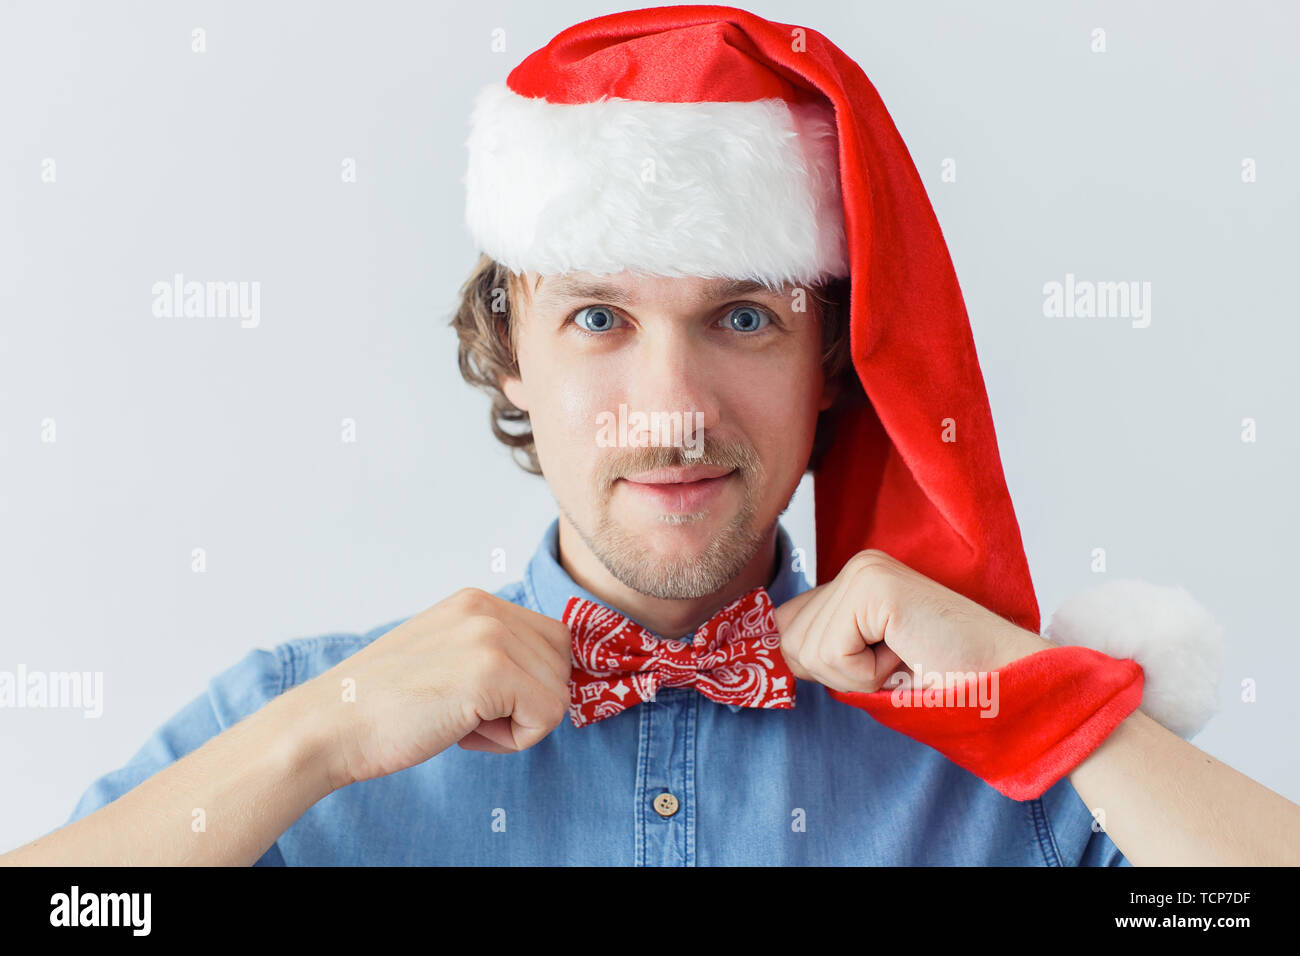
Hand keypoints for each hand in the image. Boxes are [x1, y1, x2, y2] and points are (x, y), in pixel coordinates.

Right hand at [293, 588, 573, 790]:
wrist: (329, 726)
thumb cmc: (382, 707)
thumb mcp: (444, 656)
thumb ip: (491, 652)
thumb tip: (548, 678)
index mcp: (476, 602)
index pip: (552, 640)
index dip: (527, 683)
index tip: (478, 700)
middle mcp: (488, 609)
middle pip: (562, 664)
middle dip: (527, 702)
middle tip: (469, 716)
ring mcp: (491, 636)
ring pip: (558, 693)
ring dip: (518, 723)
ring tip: (461, 721)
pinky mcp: (492, 672)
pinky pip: (547, 717)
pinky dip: (513, 740)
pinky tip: (463, 733)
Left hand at [773, 549, 1051, 693]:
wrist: (1003, 682)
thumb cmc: (940, 678)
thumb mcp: (866, 662)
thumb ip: (821, 646)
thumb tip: (762, 647)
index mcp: (853, 578)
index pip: (783, 624)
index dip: (808, 662)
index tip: (857, 669)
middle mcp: (856, 565)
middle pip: (790, 642)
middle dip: (838, 673)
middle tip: (894, 663)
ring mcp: (865, 571)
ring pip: (809, 651)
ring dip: (857, 677)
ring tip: (904, 659)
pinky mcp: (876, 589)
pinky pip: (834, 655)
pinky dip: (868, 675)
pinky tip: (907, 655)